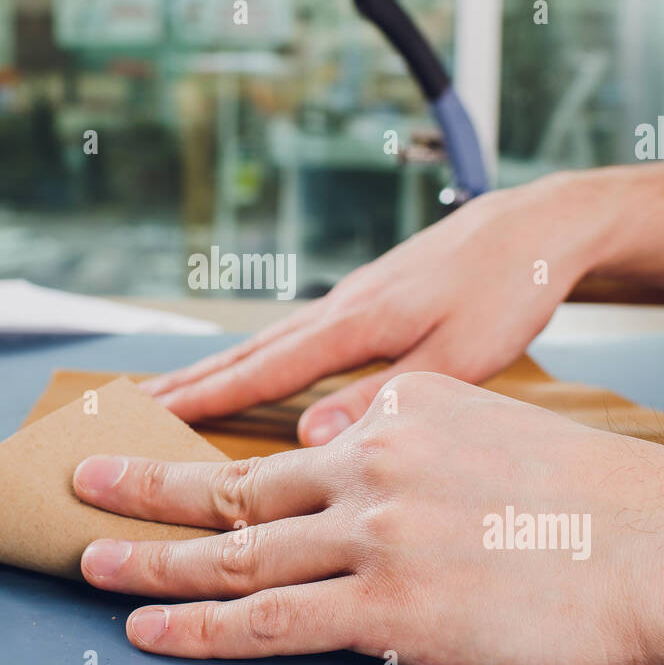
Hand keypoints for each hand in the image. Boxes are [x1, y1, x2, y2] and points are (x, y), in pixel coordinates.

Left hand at [74, 372, 663, 664]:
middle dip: (150, 484)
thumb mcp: (489, 425)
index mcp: (398, 411)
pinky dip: (200, 625)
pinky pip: (269, 619)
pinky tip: (152, 627)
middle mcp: (372, 462)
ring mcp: (374, 534)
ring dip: (152, 556)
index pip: (286, 443)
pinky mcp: (388, 608)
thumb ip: (405, 432)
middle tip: (88, 481)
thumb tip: (338, 448)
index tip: (171, 461)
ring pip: (235, 548)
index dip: (219, 456)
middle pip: (236, 482)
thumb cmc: (593, 500)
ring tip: (91, 560)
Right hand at [142, 174, 615, 445]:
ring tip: (170, 391)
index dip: (204, 397)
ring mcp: (351, 299)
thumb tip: (309, 438)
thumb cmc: (505, 291)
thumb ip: (383, 398)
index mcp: (356, 321)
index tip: (150, 418)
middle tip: (128, 406)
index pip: (264, 369)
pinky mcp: (368, 299)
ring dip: (215, 368)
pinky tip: (253, 371)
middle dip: (187, 381)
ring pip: (267, 342)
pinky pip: (295, 336)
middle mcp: (340, 306)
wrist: (535, 226)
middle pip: (247, 351)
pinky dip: (257, 358)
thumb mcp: (457, 357)